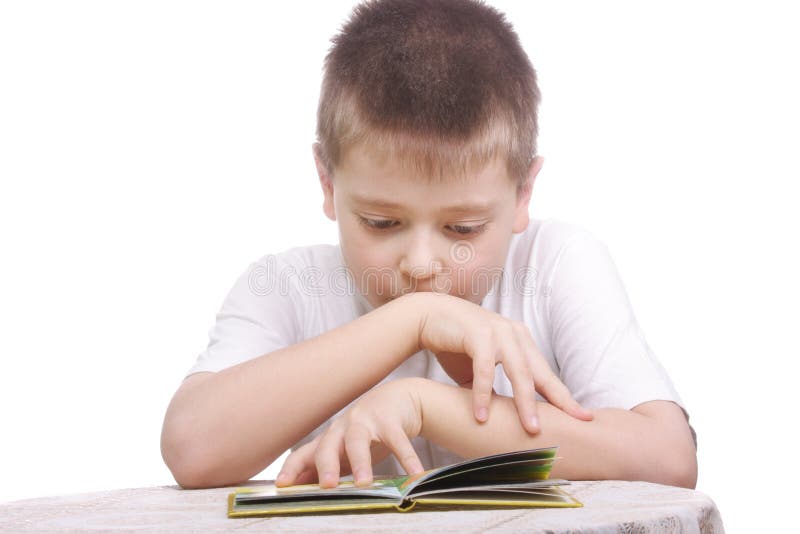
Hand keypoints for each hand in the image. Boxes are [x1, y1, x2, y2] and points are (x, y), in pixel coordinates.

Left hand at [276, 378, 425, 488]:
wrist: (399, 399)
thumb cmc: (368, 430)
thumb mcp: (347, 449)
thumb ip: (329, 467)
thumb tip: (301, 488)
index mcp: (330, 438)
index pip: (304, 454)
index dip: (292, 469)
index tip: (282, 486)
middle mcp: (343, 428)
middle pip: (328, 445)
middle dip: (325, 465)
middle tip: (327, 486)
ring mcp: (366, 421)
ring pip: (358, 441)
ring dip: (360, 462)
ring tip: (364, 484)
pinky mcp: (390, 420)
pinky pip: (398, 440)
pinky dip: (407, 458)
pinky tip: (415, 474)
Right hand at [408, 292, 592, 433]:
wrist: (425, 316)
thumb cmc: (454, 343)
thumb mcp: (478, 369)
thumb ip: (493, 389)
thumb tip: (501, 418)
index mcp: (520, 341)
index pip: (545, 374)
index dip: (562, 396)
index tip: (582, 417)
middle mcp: (514, 334)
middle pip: (540, 374)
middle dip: (558, 400)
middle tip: (574, 423)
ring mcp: (498, 332)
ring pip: (519, 372)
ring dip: (525, 402)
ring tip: (531, 429)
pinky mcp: (478, 334)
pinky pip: (484, 369)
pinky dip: (484, 393)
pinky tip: (481, 416)